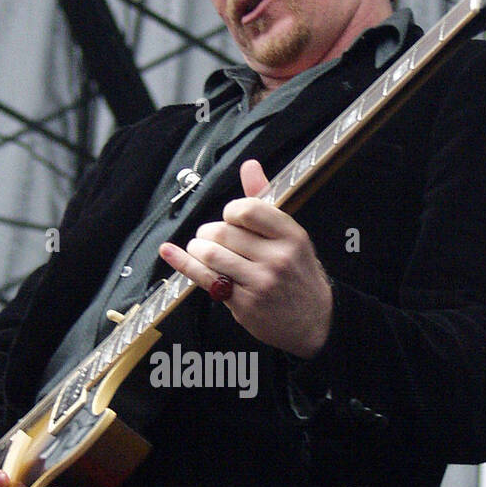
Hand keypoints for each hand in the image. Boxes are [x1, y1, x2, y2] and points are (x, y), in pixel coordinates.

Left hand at [158, 158, 332, 357]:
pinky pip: (204, 279)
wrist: (315, 320)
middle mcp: (277, 258)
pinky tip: (170, 252)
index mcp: (290, 235)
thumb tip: (249, 165)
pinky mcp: (244, 304)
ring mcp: (259, 283)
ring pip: (210, 254)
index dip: (230, 211)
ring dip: (197, 249)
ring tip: (202, 250)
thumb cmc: (299, 274)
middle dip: (208, 232)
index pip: (246, 209)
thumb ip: (266, 201)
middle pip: (222, 232)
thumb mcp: (291, 235)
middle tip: (210, 238)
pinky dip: (183, 263)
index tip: (231, 219)